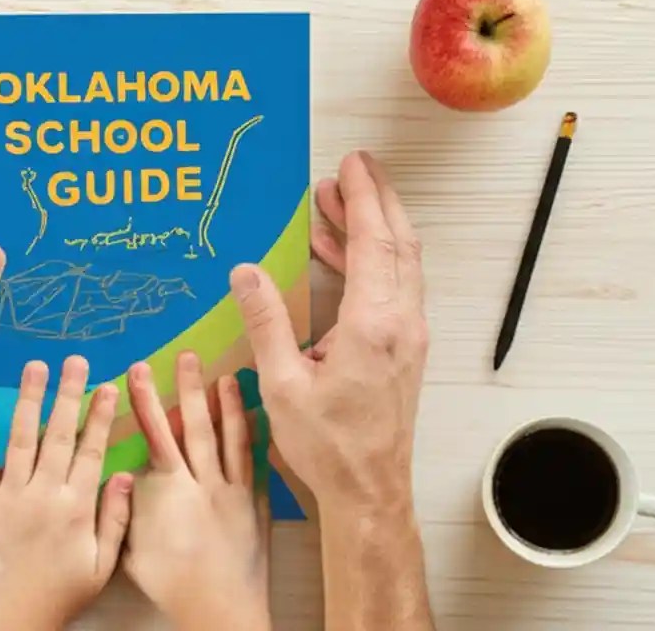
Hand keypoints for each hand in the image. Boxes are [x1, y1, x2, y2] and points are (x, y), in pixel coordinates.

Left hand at [0, 356, 132, 630]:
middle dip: (68, 393)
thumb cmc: (60, 595)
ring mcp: (10, 497)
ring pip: (22, 439)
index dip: (101, 415)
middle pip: (59, 434)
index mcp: (75, 508)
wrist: (10, 620)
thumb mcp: (102, 565)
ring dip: (29, 400)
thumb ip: (115, 519)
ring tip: (35, 367)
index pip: (92, 450)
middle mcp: (43, 495)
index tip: (109, 385)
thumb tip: (124, 475)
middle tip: (76, 360)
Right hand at [122, 353, 270, 630]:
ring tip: (226, 374)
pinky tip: (259, 415)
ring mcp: (234, 492)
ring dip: (227, 405)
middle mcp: (205, 484)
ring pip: (230, 438)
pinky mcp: (256, 503)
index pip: (157, 436)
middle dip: (188, 390)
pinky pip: (256, 462)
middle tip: (186, 356)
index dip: (146, 402)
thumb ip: (127, 512)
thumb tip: (124, 478)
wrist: (222, 611)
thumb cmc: (173, 586)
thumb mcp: (133, 551)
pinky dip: (256, 436)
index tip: (137, 371)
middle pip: (196, 427)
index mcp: (171, 492)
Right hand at [231, 151, 427, 511]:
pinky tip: (340, 257)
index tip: (349, 165)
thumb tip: (245, 271)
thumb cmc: (327, 445)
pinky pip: (395, 287)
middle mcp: (402, 323)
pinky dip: (372, 260)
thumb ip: (266, 321)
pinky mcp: (404, 349)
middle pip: (398, 242)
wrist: (369, 490)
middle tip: (349, 169)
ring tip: (332, 204)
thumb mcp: (282, 383)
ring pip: (400, 263)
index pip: (374, 242)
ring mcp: (409, 335)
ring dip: (372, 228)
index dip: (361, 197)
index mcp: (373, 324)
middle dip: (374, 200)